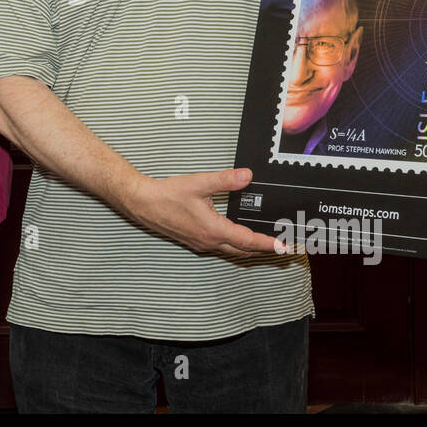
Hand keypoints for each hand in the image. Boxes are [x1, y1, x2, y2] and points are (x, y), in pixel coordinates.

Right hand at [120, 167, 285, 256]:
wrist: (143, 203)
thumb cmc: (168, 195)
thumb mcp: (199, 183)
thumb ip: (225, 180)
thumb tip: (247, 175)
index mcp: (214, 230)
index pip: (248, 241)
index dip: (267, 244)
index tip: (283, 247)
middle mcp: (209, 242)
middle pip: (243, 251)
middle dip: (263, 250)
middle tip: (280, 247)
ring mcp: (200, 244)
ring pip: (231, 251)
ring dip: (249, 249)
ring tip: (264, 243)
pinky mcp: (194, 241)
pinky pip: (220, 248)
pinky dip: (234, 246)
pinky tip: (236, 236)